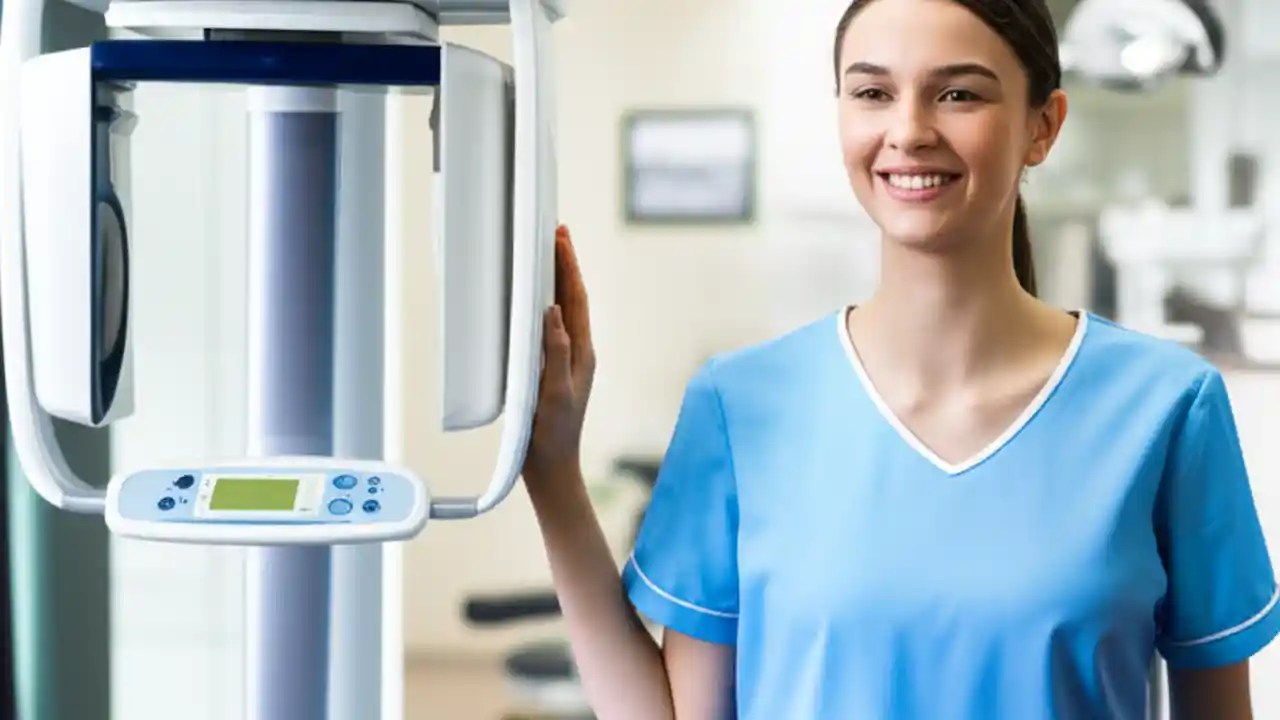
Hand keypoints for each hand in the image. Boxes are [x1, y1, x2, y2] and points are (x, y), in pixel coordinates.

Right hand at [523, 225, 595, 481]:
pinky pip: (549, 328)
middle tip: (555, 232)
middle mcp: (577, 351)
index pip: (576, 299)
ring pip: (562, 311)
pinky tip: (532, 301)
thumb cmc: (553, 434)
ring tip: (546, 255)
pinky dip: (542, 306)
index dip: (569, 266)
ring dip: (555, 281)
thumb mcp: (555, 393)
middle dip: (564, 264)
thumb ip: (556, 354)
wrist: (551, 467)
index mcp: (582, 352)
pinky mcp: (551, 369)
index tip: (560, 237)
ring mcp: (565, 360)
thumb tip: (552, 312)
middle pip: (571, 298)